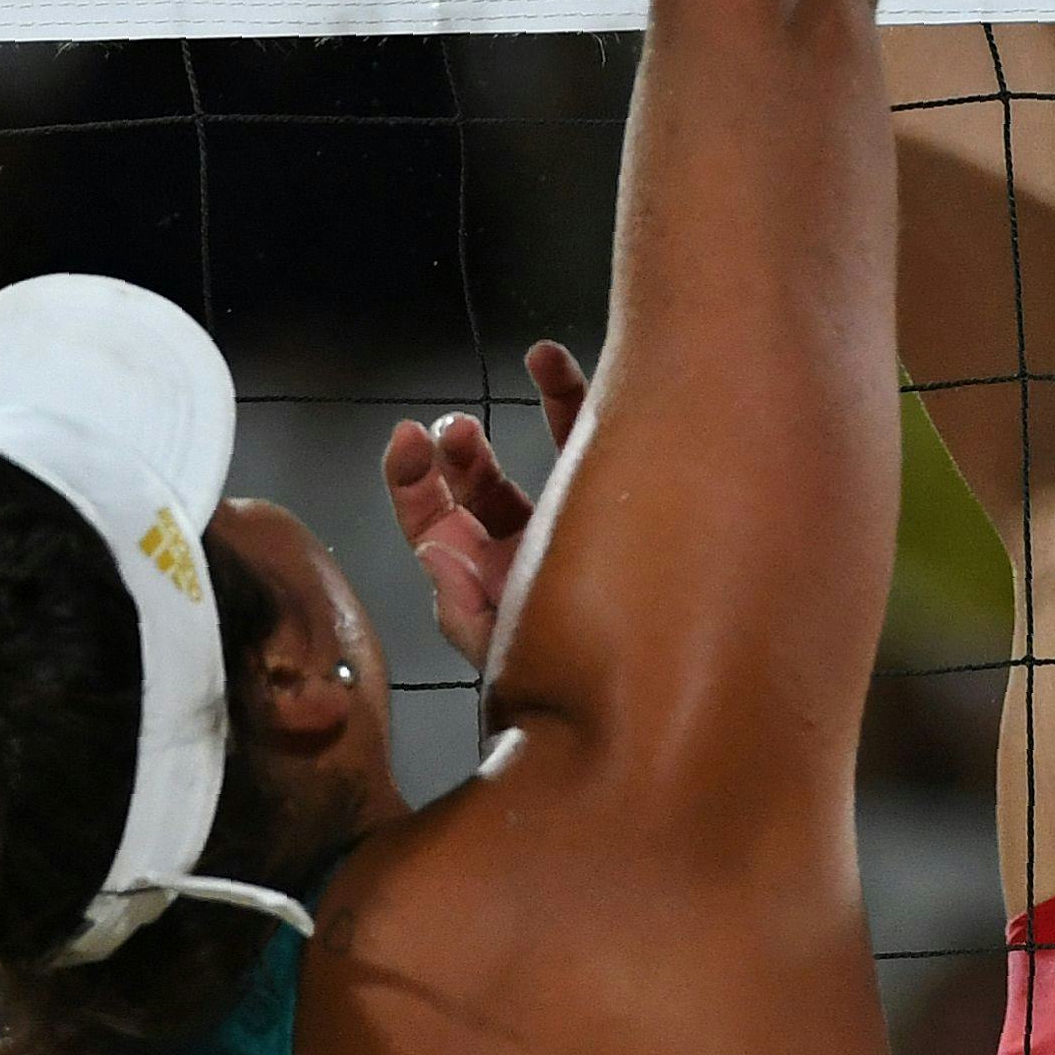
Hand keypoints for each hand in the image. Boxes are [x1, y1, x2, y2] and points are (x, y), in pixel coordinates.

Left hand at [381, 338, 587, 666]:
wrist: (647, 689)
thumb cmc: (574, 687)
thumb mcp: (503, 653)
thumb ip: (460, 607)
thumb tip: (433, 548)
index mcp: (482, 577)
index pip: (431, 520)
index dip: (411, 479)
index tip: (407, 440)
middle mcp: (518, 546)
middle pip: (476, 481)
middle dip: (461, 447)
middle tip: (460, 430)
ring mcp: (567, 522)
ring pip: (539, 451)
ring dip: (530, 404)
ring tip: (534, 364)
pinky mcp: (616, 502)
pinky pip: (592, 444)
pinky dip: (573, 398)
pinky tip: (559, 364)